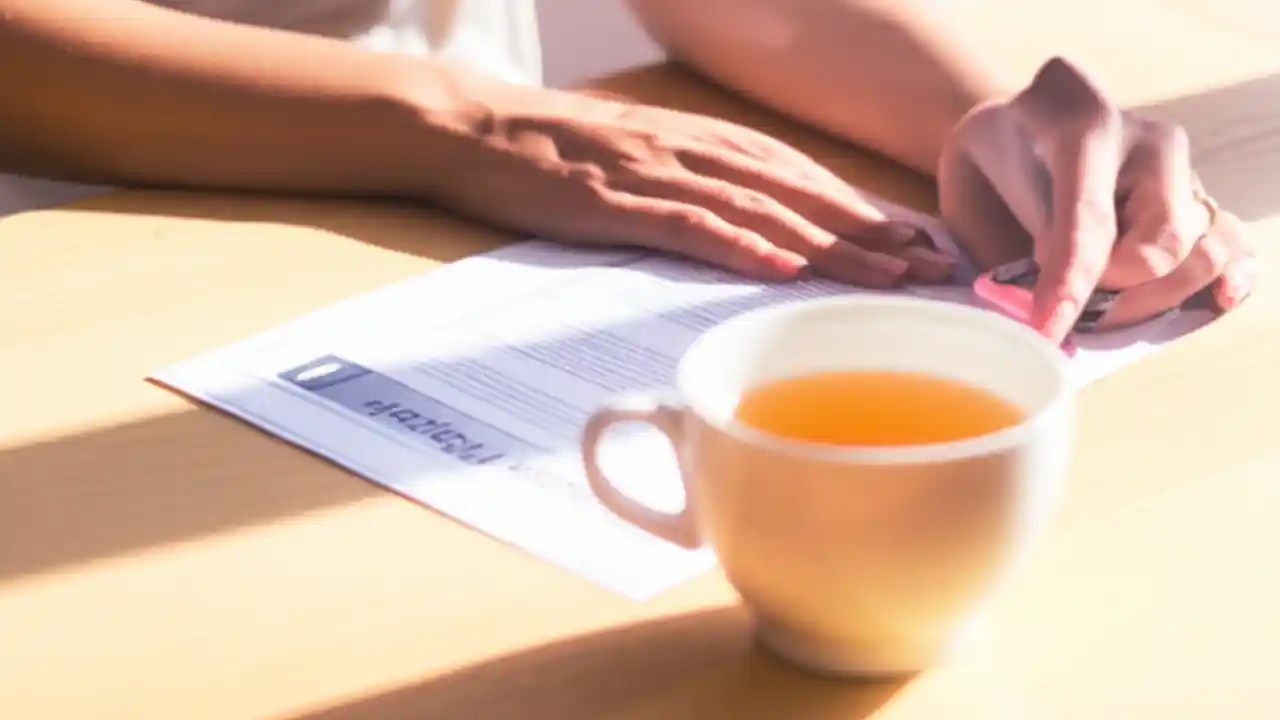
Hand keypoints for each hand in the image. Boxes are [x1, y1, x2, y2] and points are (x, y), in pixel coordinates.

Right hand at [435, 88, 954, 286]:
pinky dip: (738, 244)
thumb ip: (690, 181)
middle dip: (869, 230)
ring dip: (827, 242)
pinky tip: (781, 265)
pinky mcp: (615, 201)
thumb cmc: (552, 150)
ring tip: (884, 273)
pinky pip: (687, 224)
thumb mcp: (636, 155)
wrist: (470, 127)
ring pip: (759, 208)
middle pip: (797, 191)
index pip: (797, 175)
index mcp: (699, 139)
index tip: (914, 238)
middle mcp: (691, 149)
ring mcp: (655, 173)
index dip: (860, 207)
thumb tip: (744, 224)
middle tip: (929, 264)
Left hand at [938, 58, 1255, 339]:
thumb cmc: (988, 166)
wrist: (1010, 138)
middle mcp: (1145, 140)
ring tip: (1105, 304)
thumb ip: (1004, 239)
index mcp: (1080, 117)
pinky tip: (1216, 300)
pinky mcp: (1199, 202)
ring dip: (1156, 299)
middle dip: (1115, 292)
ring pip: (1204, 251)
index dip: (1070, 280)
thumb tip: (1042, 316)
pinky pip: (1234, 243)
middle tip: (1067, 303)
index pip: (1089, 215)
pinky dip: (1232, 277)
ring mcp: (1181, 170)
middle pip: (1161, 242)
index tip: (1046, 328)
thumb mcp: (970, 187)